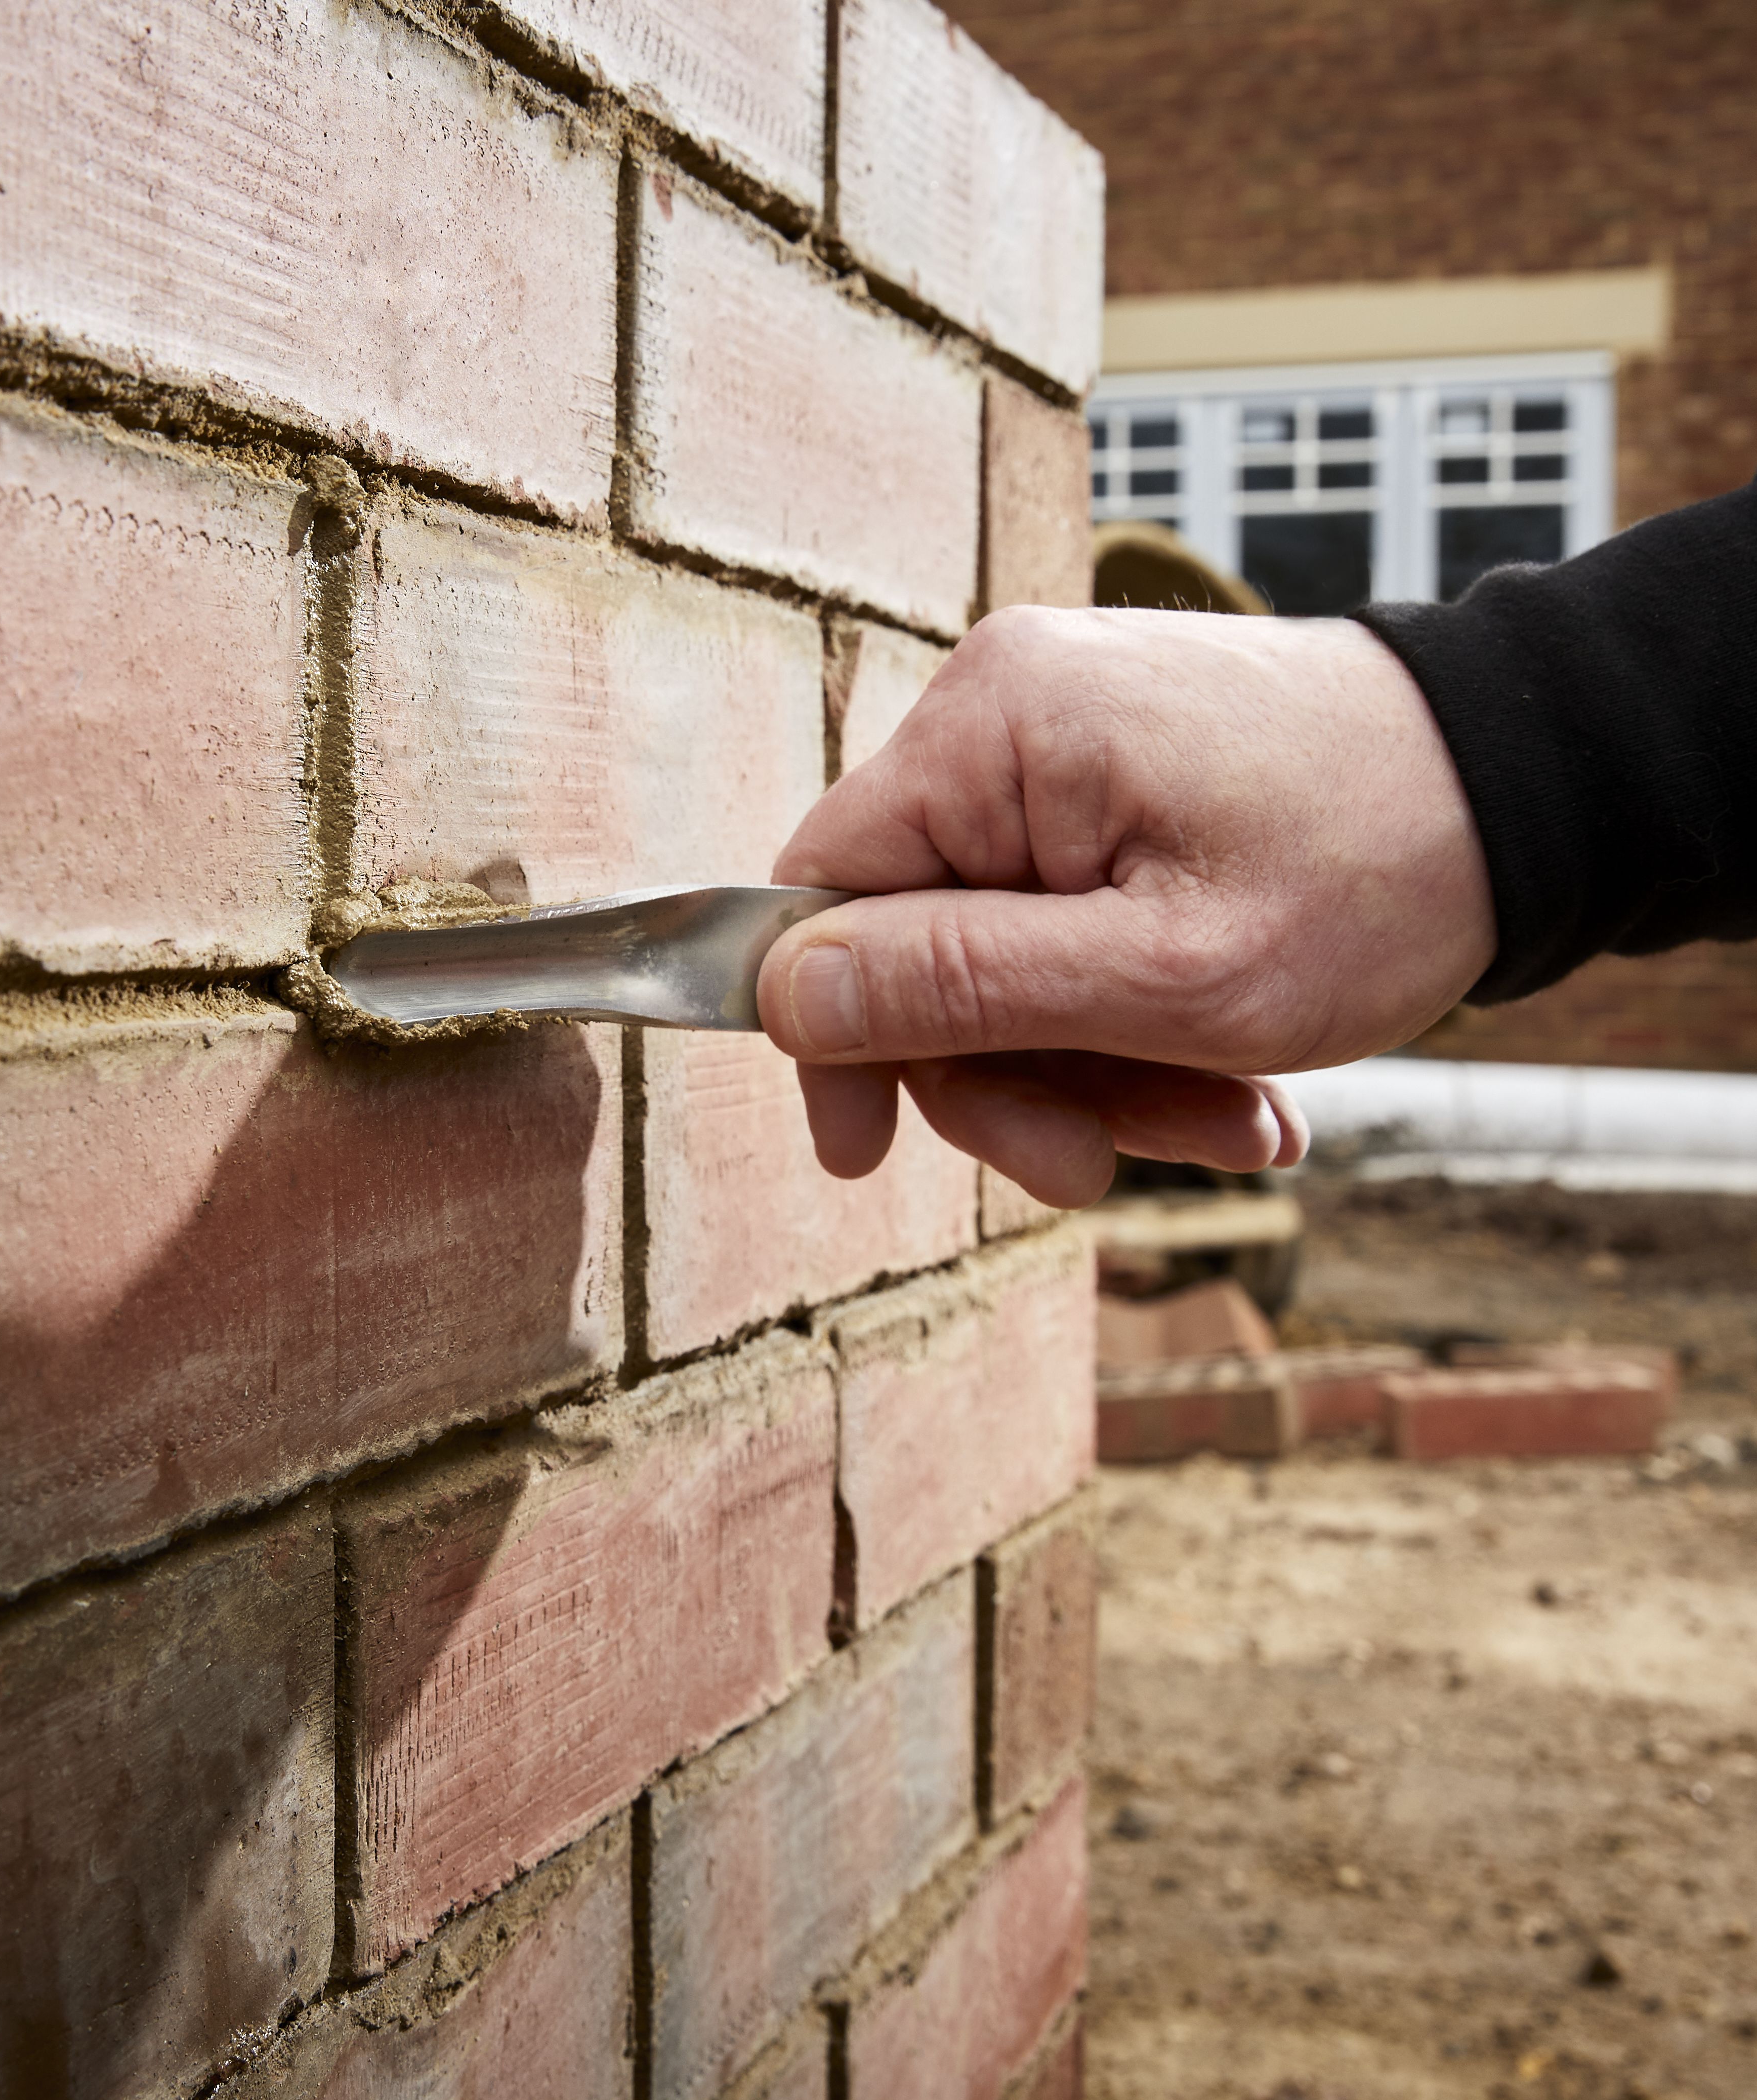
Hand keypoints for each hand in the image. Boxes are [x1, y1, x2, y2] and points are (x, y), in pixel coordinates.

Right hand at [756, 606, 1496, 1206]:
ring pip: (1004, 954)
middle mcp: (1007, 714)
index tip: (867, 1154)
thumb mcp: (1164, 976)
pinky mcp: (1116, 777)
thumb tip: (785, 999)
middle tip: (1114, 1162)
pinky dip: (1134, 1018)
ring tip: (1229, 1121)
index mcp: (992, 732)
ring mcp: (1064, 742)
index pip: (820, 895)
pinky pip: (1070, 923)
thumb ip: (962, 986)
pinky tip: (1232, 1076)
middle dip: (1017, 1078)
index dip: (836, 1037)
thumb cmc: (1377, 873)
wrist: (1537, 787)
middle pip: (918, 943)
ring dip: (1098, 1068)